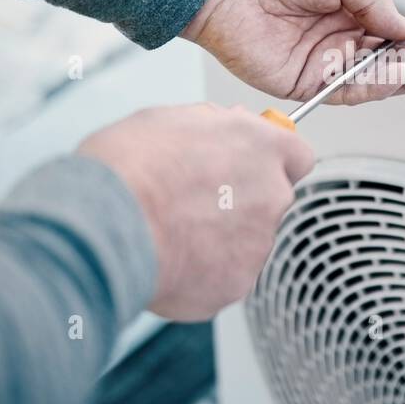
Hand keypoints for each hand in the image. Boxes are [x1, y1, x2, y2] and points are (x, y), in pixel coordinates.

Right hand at [78, 104, 314, 320]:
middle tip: (194, 200)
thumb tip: (222, 126)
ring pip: (247, 241)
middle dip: (241, 201)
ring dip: (220, 238)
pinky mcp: (236, 285)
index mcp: (261, 147)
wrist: (107, 226)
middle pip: (272, 200)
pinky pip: (225, 275)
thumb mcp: (171, 119)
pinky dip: (203, 271)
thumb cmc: (130, 168)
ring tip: (172, 230)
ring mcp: (258, 244)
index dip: (272, 161)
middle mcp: (271, 195)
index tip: (252, 165)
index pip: (297, 156)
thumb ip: (213, 125)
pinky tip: (170, 256)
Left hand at [182, 0, 404, 104]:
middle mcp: (338, 39)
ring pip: (373, 79)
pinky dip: (374, 85)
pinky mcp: (305, 83)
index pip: (392, 35)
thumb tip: (403, 26)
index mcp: (348, 9)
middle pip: (388, 61)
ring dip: (403, 76)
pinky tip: (396, 76)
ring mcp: (323, 63)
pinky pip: (346, 90)